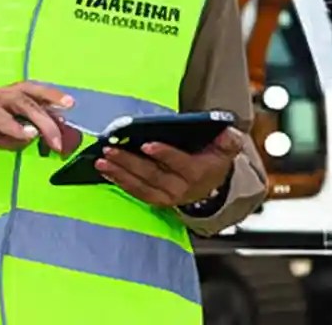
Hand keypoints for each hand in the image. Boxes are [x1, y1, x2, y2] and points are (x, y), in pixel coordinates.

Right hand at [0, 81, 82, 155]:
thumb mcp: (2, 125)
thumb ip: (22, 129)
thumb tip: (41, 137)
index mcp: (11, 93)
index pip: (37, 90)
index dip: (54, 95)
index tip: (71, 103)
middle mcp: (4, 93)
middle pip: (33, 102)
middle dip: (50, 122)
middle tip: (60, 141)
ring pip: (21, 106)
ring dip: (37, 123)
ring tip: (46, 138)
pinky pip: (1, 120)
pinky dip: (15, 128)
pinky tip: (25, 136)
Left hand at [95, 129, 241, 208]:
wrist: (213, 186)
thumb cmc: (215, 160)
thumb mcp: (228, 148)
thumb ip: (229, 140)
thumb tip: (227, 131)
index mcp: (198, 172)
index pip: (179, 163)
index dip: (164, 154)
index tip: (146, 144)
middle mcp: (181, 188)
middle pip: (153, 175)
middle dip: (130, 162)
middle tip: (110, 150)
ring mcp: (167, 197)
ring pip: (141, 186)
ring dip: (119, 173)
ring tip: (102, 161)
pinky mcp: (157, 200)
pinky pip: (137, 193)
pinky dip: (120, 183)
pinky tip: (106, 172)